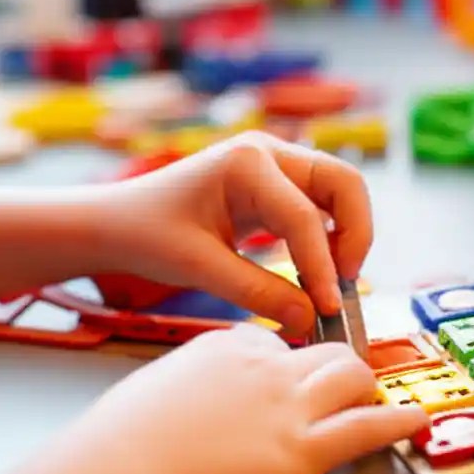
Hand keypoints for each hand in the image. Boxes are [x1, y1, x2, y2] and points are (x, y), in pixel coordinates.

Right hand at [69, 324, 426, 473]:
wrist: (123, 470)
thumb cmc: (123, 437)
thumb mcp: (158, 383)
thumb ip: (194, 380)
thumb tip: (200, 393)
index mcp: (228, 344)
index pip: (274, 339)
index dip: (282, 361)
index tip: (283, 376)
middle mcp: (266, 365)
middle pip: (323, 349)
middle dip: (333, 368)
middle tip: (338, 385)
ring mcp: (288, 405)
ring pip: (351, 374)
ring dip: (362, 387)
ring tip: (369, 398)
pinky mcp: (302, 450)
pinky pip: (366, 427)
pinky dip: (397, 421)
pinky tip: (414, 418)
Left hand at [90, 132, 371, 335]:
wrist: (118, 221)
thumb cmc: (148, 234)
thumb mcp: (199, 267)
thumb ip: (257, 293)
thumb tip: (310, 319)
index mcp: (247, 163)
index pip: (304, 216)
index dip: (321, 266)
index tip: (327, 309)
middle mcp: (269, 154)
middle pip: (344, 184)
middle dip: (355, 234)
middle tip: (343, 285)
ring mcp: (276, 166)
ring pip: (340, 193)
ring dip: (346, 236)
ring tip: (330, 284)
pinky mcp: (276, 187)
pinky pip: (320, 208)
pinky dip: (328, 239)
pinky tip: (314, 274)